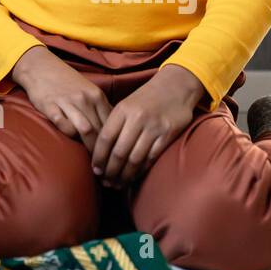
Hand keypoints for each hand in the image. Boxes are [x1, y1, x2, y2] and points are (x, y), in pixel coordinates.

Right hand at [11, 46, 111, 158]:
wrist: (41, 67)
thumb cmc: (67, 82)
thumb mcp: (88, 91)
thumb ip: (100, 108)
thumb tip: (117, 131)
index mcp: (96, 96)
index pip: (111, 124)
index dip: (115, 143)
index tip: (116, 158)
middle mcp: (84, 98)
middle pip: (100, 129)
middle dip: (104, 151)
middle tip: (107, 167)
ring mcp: (67, 102)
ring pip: (85, 129)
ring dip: (90, 148)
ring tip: (93, 164)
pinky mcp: (50, 105)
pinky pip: (63, 124)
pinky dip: (69, 134)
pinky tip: (71, 141)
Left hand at [90, 70, 203, 187]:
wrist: (175, 86)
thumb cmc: (147, 98)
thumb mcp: (126, 104)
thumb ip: (114, 123)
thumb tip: (99, 149)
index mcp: (122, 110)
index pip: (105, 138)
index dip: (99, 157)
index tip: (95, 170)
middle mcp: (136, 118)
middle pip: (119, 152)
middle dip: (110, 171)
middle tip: (106, 182)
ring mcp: (153, 127)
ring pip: (134, 158)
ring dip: (125, 175)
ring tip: (118, 183)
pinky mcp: (167, 135)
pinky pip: (151, 158)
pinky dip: (141, 170)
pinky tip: (134, 176)